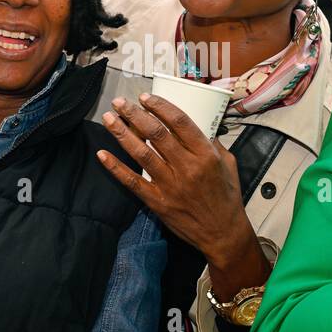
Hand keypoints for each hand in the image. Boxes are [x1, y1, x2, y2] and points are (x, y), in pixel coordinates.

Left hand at [95, 93, 265, 295]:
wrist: (223, 234)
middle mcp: (187, 168)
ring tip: (109, 119)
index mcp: (206, 155)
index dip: (160, 106)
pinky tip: (103, 155)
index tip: (146, 97)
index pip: (180, 122)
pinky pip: (133, 182)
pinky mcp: (158, 202)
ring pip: (142, 154)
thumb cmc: (226, 197)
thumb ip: (213, 144)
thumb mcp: (228, 164)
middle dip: (135, 114)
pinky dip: (116, 168)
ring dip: (122, 134)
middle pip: (156, 134)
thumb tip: (200, 126)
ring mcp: (171, 186)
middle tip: (120, 102)